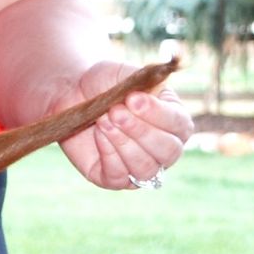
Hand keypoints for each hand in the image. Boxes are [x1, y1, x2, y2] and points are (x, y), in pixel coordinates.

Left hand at [56, 62, 191, 189]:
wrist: (74, 92)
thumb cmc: (108, 83)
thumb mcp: (130, 74)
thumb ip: (149, 81)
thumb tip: (158, 91)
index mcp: (175, 122)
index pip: (180, 125)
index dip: (158, 114)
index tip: (133, 98)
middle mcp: (163, 149)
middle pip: (168, 152)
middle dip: (141, 131)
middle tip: (115, 111)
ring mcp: (139, 167)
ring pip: (145, 168)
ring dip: (124, 143)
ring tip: (104, 120)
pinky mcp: (112, 178)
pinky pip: (118, 176)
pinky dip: (109, 154)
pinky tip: (99, 133)